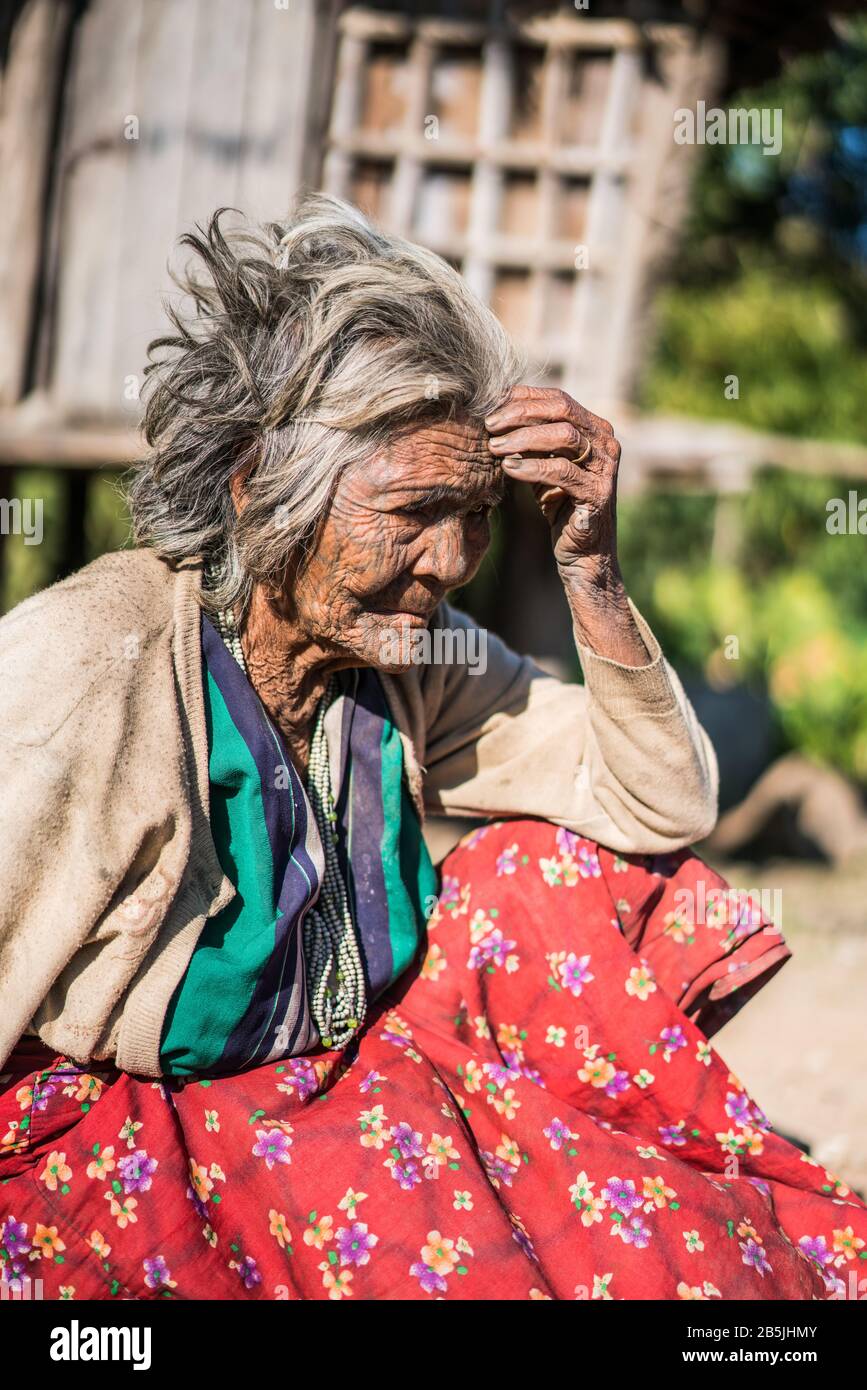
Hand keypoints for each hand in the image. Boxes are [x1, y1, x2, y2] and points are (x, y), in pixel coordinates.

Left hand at [485, 385, 621, 585]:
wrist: (582, 553)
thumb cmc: (560, 505)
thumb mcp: (542, 466)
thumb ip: (530, 442)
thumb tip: (495, 415)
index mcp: (595, 429)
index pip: (558, 399)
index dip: (523, 397)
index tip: (491, 406)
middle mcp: (606, 442)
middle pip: (562, 410)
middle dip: (521, 413)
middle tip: (490, 425)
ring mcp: (605, 467)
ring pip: (564, 436)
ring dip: (523, 438)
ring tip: (495, 447)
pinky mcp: (598, 493)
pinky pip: (562, 471)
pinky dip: (532, 468)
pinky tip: (509, 469)